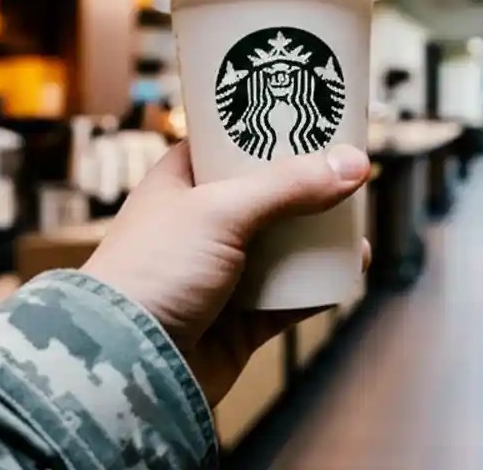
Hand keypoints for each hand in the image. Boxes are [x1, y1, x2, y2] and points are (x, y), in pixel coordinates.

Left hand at [81, 142, 370, 404]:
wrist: (125, 368)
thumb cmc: (150, 274)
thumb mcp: (220, 211)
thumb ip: (289, 185)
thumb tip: (355, 161)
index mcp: (180, 184)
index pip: (229, 142)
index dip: (268, 127)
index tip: (313, 112)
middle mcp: (200, 224)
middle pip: (267, 193)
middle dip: (308, 184)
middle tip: (351, 165)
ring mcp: (222, 272)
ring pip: (284, 244)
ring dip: (320, 235)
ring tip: (358, 219)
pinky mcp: (240, 318)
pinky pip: (291, 295)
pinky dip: (321, 284)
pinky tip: (350, 269)